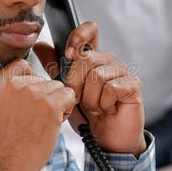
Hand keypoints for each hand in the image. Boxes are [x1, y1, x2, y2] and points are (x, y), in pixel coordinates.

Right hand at [0, 60, 75, 170]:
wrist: (2, 167)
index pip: (21, 66)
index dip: (29, 80)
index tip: (29, 97)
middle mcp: (14, 84)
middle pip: (41, 79)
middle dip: (42, 97)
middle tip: (35, 118)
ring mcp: (33, 93)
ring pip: (56, 87)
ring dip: (55, 102)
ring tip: (45, 122)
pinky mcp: (50, 106)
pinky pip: (68, 95)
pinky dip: (67, 108)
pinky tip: (57, 122)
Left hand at [34, 22, 146, 155]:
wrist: (105, 140)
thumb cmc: (87, 115)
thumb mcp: (65, 91)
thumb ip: (54, 68)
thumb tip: (39, 45)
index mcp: (93, 57)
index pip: (89, 30)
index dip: (78, 36)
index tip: (68, 54)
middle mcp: (109, 60)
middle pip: (85, 57)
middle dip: (75, 84)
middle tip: (78, 100)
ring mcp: (122, 71)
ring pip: (96, 75)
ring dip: (89, 98)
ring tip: (94, 107)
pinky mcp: (133, 84)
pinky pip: (110, 88)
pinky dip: (103, 103)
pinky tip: (106, 110)